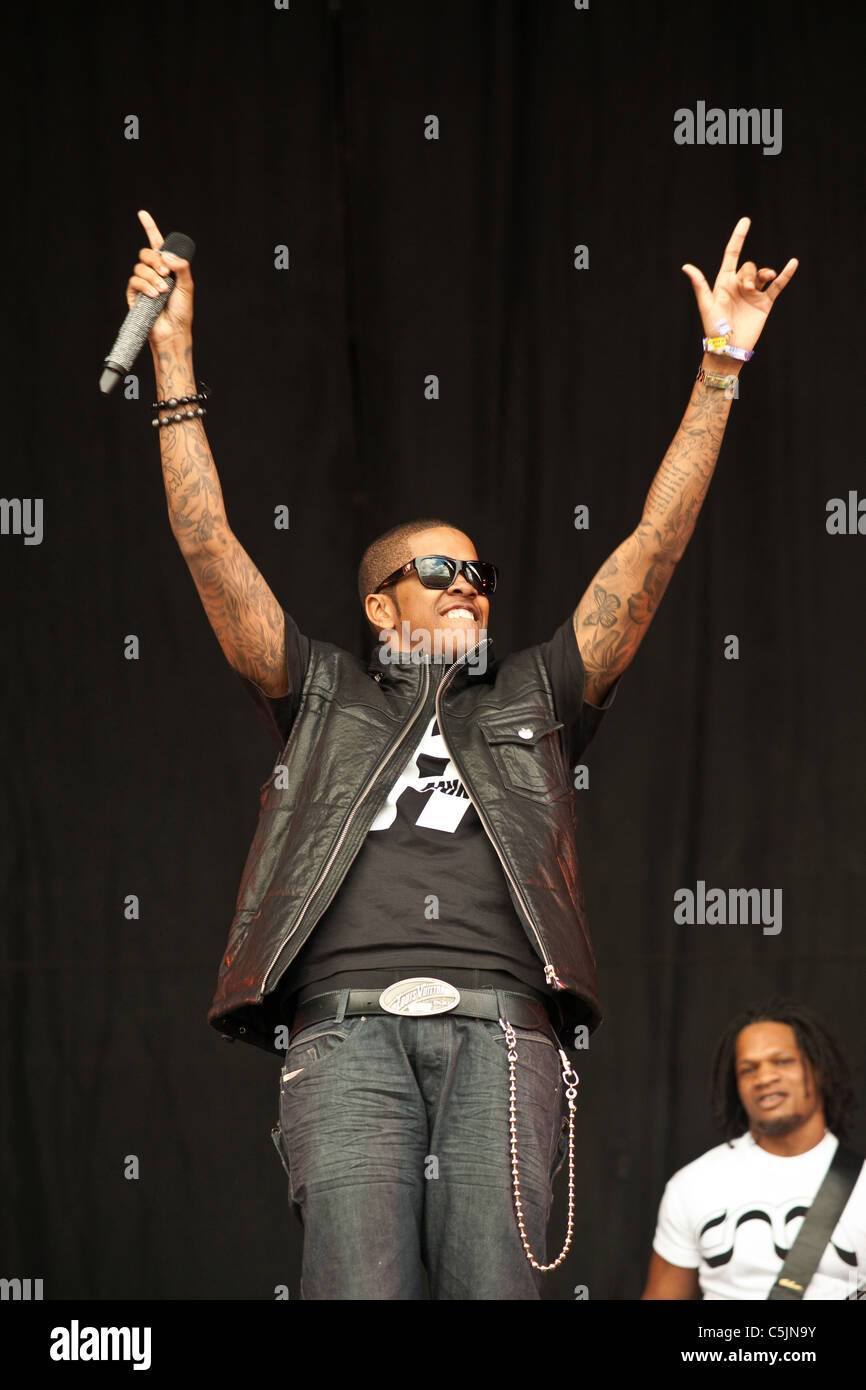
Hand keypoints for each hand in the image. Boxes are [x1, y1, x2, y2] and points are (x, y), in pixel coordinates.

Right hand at [124, 208, 193, 345]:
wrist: (173, 332)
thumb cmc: (182, 311)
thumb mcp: (187, 286)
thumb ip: (181, 267)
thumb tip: (167, 255)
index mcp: (167, 267)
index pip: (156, 244)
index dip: (149, 228)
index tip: (142, 214)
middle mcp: (154, 272)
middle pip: (146, 253)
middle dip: (156, 260)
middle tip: (166, 274)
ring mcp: (143, 283)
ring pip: (140, 267)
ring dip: (153, 277)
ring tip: (163, 292)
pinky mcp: (134, 294)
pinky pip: (135, 281)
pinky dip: (145, 286)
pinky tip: (155, 295)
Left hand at [681, 217, 797, 354]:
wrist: (729, 349)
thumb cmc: (713, 329)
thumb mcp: (707, 305)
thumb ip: (700, 285)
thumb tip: (686, 266)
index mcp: (723, 282)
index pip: (732, 254)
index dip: (738, 237)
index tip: (746, 221)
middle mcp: (739, 285)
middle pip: (748, 266)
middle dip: (749, 273)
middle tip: (747, 288)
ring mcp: (753, 294)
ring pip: (762, 274)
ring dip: (764, 275)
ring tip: (764, 281)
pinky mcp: (765, 304)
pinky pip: (777, 286)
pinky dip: (785, 274)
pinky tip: (793, 263)